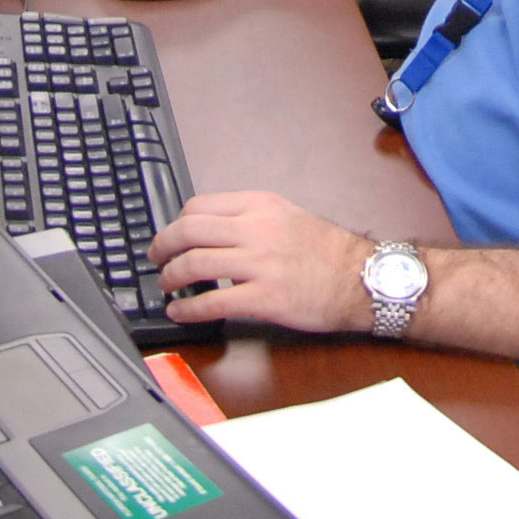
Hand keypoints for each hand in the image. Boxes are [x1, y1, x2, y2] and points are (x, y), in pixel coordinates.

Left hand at [148, 190, 373, 333]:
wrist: (363, 279)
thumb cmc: (330, 252)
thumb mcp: (289, 215)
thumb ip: (252, 219)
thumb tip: (215, 231)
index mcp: (261, 206)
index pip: (200, 206)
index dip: (177, 222)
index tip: (172, 235)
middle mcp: (256, 230)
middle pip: (188, 231)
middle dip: (162, 246)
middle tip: (155, 258)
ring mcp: (259, 264)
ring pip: (194, 264)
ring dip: (170, 277)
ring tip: (166, 286)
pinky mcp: (264, 298)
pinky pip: (212, 303)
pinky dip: (187, 309)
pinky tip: (179, 312)